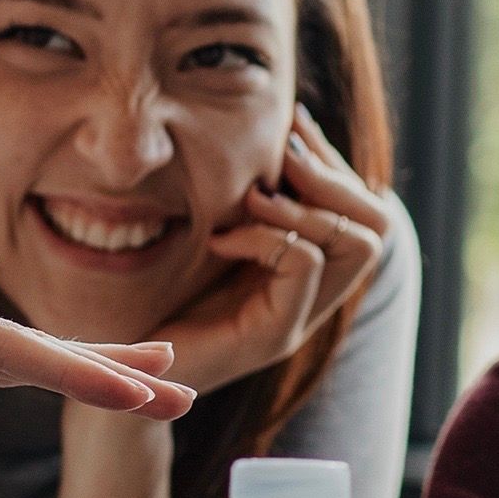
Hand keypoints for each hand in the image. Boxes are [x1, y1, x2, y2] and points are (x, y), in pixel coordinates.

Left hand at [0, 228, 191, 478]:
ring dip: (80, 375)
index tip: (150, 390)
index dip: (84, 370)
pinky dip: (28, 383)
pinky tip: (52, 385)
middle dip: (107, 369)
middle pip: (30, 349)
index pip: (14, 345)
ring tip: (146, 388)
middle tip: (184, 390)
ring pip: (12, 363)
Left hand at [148, 107, 387, 394]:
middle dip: (335, 178)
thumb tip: (270, 129)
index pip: (361, 208)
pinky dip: (266, 236)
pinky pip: (303, 264)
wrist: (120, 371)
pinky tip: (221, 239)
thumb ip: (239, 197)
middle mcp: (313, 298)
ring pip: (358, 244)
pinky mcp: (272, 336)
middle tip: (283, 159)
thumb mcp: (203, 233)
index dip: (332, 160)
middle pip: (378, 226)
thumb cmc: (151, 299)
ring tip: (255, 197)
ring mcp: (298, 320)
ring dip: (308, 206)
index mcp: (303, 273)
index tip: (291, 126)